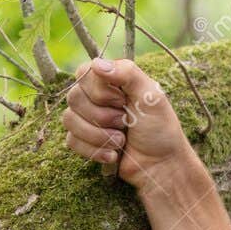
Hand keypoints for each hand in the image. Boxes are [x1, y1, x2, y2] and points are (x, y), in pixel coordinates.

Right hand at [62, 57, 190, 190]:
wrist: (161, 165)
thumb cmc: (160, 129)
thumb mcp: (151, 96)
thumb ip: (128, 74)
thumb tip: (97, 64)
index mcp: (110, 81)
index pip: (83, 74)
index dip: (101, 92)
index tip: (123, 102)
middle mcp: (94, 97)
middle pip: (74, 98)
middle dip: (104, 117)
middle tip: (126, 123)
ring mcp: (87, 119)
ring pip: (69, 120)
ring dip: (100, 136)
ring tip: (121, 141)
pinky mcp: (84, 141)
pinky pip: (72, 141)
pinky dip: (94, 151)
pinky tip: (113, 155)